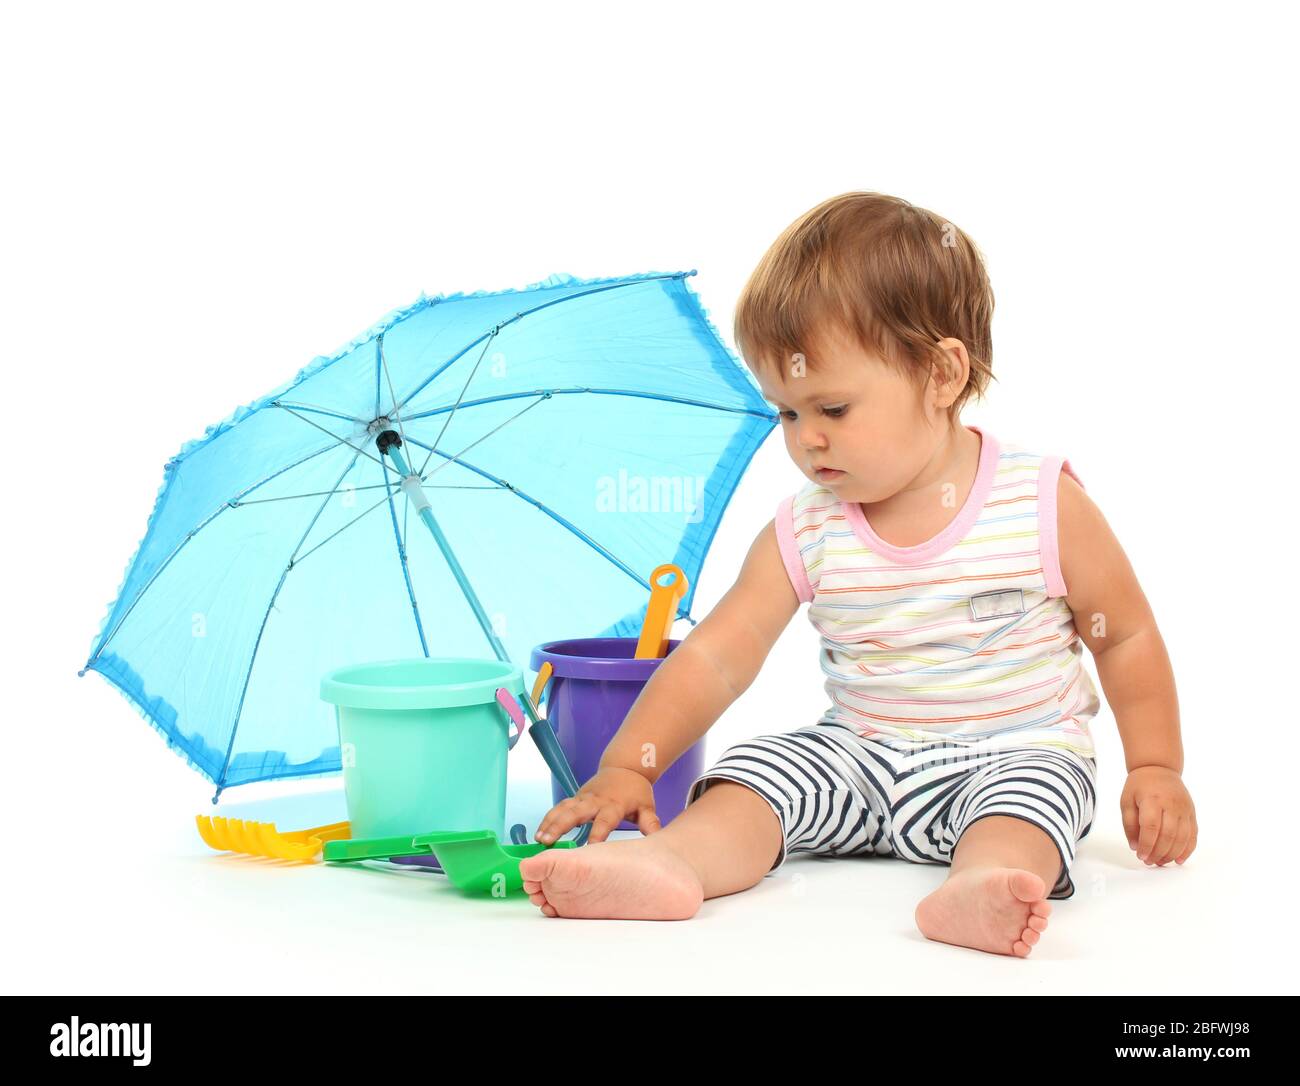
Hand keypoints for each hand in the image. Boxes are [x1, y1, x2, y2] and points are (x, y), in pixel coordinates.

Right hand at [534, 766, 660, 844]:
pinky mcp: (576, 797)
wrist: (625, 767)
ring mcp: (583, 798)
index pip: (604, 822)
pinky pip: (560, 806)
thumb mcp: (647, 807)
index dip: (596, 835)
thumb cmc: (636, 791)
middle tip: (547, 842)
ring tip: (538, 839)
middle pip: (575, 813)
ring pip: (563, 809)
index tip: (588, 850)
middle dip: (561, 826)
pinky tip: (540, 831)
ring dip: (550, 822)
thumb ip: (650, 823)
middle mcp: (595, 801)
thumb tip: (657, 838)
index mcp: (613, 805)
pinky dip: (548, 817)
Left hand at [1120, 765, 1196, 866]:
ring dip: (1172, 854)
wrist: (1159, 768)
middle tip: (1149, 862)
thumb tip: (1135, 847)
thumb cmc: (1139, 786)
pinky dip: (1187, 850)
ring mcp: (1184, 809)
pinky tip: (1179, 859)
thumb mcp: (1126, 801)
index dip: (1147, 844)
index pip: (1151, 827)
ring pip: (1182, 838)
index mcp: (1152, 799)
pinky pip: (1193, 835)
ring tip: (1161, 862)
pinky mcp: (1192, 813)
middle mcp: (1171, 804)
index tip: (1141, 856)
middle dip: (1159, 853)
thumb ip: (1129, 824)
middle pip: (1169, 835)